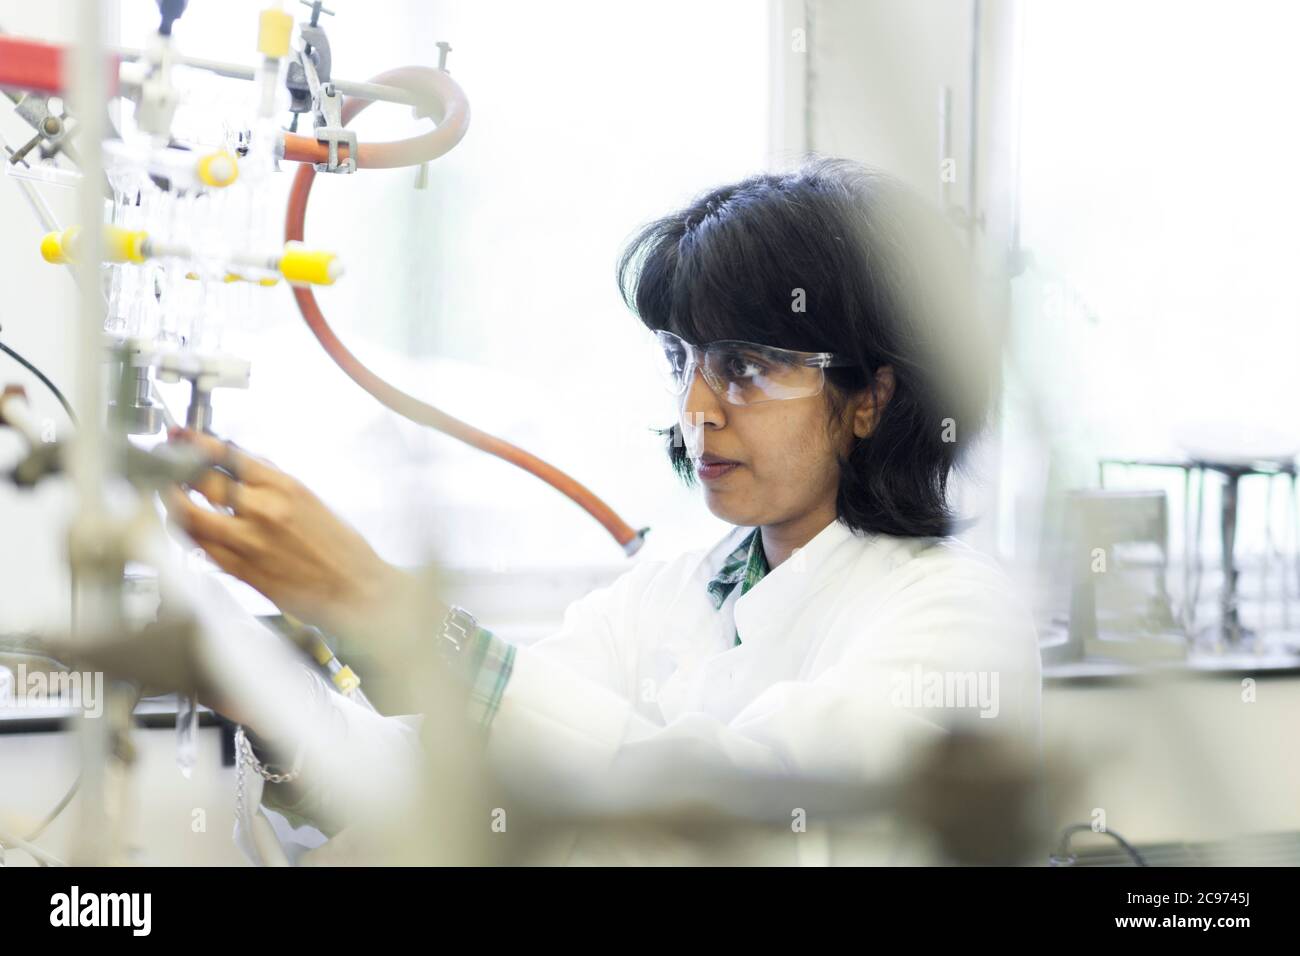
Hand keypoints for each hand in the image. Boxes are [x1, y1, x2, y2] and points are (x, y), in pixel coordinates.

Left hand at [162, 429, 411, 635]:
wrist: (356, 588)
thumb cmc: (340, 548)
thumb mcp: (309, 499)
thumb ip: (271, 482)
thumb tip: (238, 464)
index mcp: (284, 487)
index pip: (226, 455)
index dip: (195, 442)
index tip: (179, 437)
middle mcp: (263, 510)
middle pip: (200, 481)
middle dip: (177, 470)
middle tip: (166, 466)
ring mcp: (249, 541)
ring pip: (190, 516)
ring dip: (173, 503)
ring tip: (169, 497)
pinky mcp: (241, 570)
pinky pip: (200, 547)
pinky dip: (187, 534)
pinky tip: (185, 527)